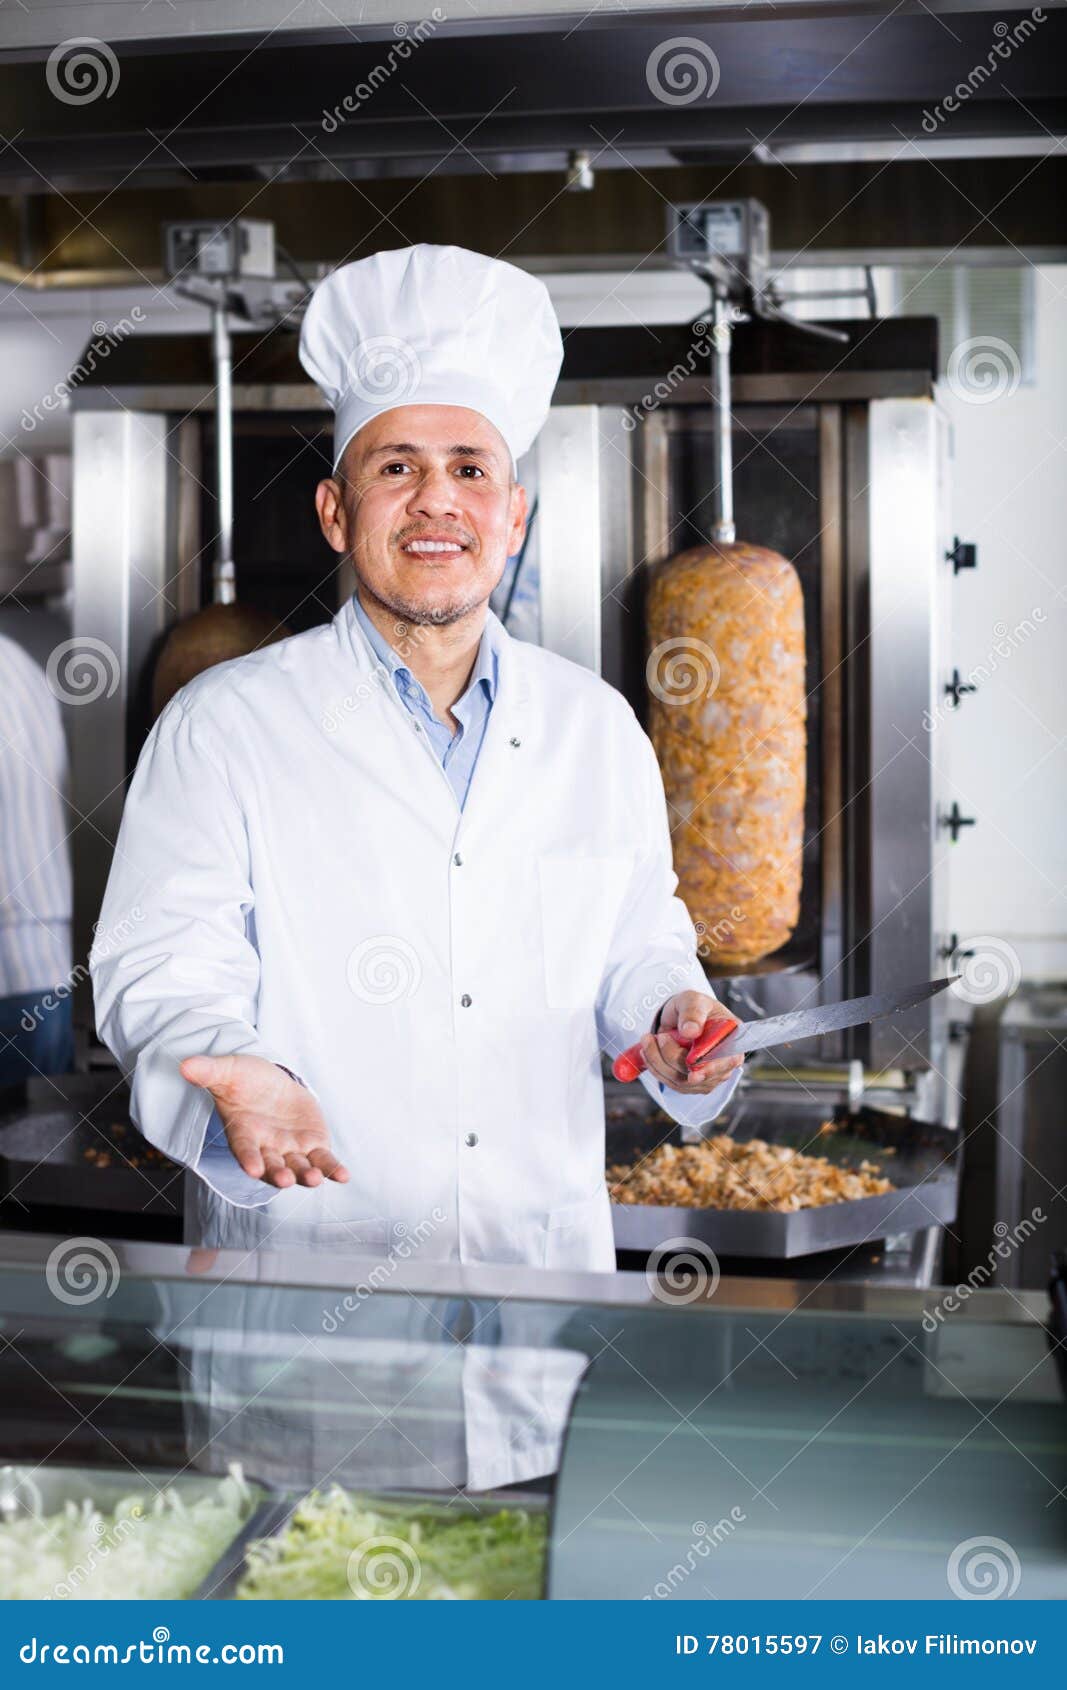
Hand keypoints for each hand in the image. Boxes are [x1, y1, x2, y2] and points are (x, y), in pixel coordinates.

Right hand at [180, 1052, 349, 1188]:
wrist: (269, 1083)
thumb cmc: (243, 1080)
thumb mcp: (227, 1070)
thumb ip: (208, 1071)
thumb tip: (185, 1065)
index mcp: (243, 1133)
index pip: (244, 1149)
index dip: (248, 1159)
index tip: (253, 1169)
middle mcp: (267, 1147)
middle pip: (273, 1166)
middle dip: (279, 1174)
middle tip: (286, 1180)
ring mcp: (291, 1149)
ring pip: (299, 1167)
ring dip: (308, 1175)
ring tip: (315, 1179)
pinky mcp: (313, 1145)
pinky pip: (323, 1160)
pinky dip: (332, 1169)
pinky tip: (342, 1176)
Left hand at [638, 991, 743, 1094]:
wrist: (681, 1017)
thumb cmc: (693, 1008)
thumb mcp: (693, 1000)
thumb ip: (692, 1013)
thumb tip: (690, 1031)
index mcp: (732, 1041)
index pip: (728, 1061)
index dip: (711, 1070)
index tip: (693, 1075)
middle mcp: (724, 1062)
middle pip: (700, 1074)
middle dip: (672, 1056)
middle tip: (660, 1035)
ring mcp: (709, 1076)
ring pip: (682, 1082)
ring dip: (659, 1062)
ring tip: (648, 1039)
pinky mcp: (692, 1083)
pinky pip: (672, 1083)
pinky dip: (656, 1068)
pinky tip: (649, 1052)